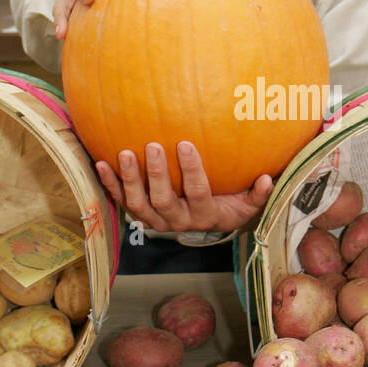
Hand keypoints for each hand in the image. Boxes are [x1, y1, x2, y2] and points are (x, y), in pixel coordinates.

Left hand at [96, 141, 271, 235]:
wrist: (208, 222)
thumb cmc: (229, 205)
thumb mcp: (247, 204)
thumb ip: (257, 194)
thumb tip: (267, 180)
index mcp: (203, 214)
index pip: (197, 192)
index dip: (191, 170)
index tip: (185, 144)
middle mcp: (177, 220)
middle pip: (163, 200)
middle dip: (156, 174)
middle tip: (152, 146)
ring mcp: (156, 219)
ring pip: (139, 204)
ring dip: (129, 179)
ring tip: (124, 154)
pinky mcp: (140, 214)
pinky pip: (122, 202)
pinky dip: (110, 185)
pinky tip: (100, 164)